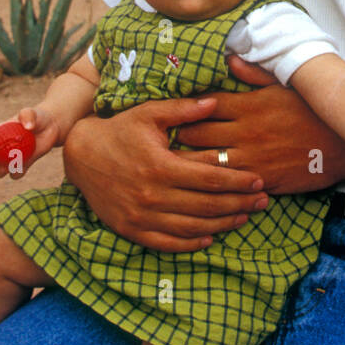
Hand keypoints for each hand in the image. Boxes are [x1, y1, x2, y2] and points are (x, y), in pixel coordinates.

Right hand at [0, 106, 58, 178]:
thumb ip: (27, 115)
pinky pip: (16, 173)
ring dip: (0, 170)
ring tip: (6, 165)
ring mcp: (11, 158)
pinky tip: (22, 167)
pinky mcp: (23, 165)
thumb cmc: (37, 117)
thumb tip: (28, 127)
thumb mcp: (32, 113)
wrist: (50, 128)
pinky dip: (17, 172)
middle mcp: (1, 147)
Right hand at [62, 96, 271, 252]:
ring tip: (244, 218)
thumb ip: (184, 108)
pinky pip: (166, 243)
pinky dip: (190, 244)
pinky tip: (209, 239)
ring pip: (191, 228)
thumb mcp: (149, 112)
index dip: (239, 182)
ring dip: (221, 226)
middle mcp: (152, 195)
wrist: (82, 155)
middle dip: (239, 205)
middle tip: (262, 202)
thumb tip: (216, 100)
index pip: (211, 179)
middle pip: (207, 206)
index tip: (259, 181)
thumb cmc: (120, 129)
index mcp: (161, 166)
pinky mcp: (131, 229)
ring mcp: (141, 216)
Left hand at [177, 54, 344, 194]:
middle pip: (197, 135)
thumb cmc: (312, 113)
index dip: (185, 109)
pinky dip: (211, 185)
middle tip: (162, 139)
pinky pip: (227, 185)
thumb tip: (228, 59)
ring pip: (206, 163)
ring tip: (171, 164)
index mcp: (250, 106)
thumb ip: (253, 76)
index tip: (172, 113)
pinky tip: (198, 185)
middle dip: (177, 137)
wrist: (343, 148)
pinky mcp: (260, 181)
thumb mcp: (285, 87)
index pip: (204, 105)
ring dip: (187, 163)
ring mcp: (252, 159)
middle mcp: (246, 132)